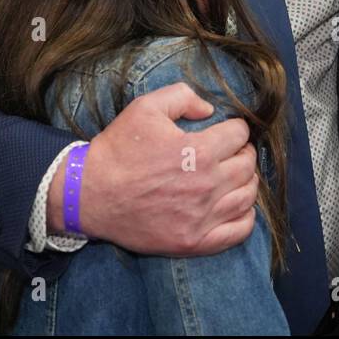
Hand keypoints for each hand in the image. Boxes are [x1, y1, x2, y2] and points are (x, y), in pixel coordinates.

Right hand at [47, 83, 257, 255]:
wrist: (90, 194)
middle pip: (247, 165)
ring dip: (246, 181)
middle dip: (243, 152)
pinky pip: (238, 231)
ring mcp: (202, 217)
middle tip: (231, 151)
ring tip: (233, 176)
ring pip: (247, 196)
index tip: (227, 131)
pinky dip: (245, 217)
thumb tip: (209, 109)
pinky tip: (235, 206)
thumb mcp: (145, 107)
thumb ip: (183, 97)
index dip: (235, 128)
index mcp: (200, 151)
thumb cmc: (118, 149)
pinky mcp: (194, 241)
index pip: (240, 135)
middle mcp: (207, 185)